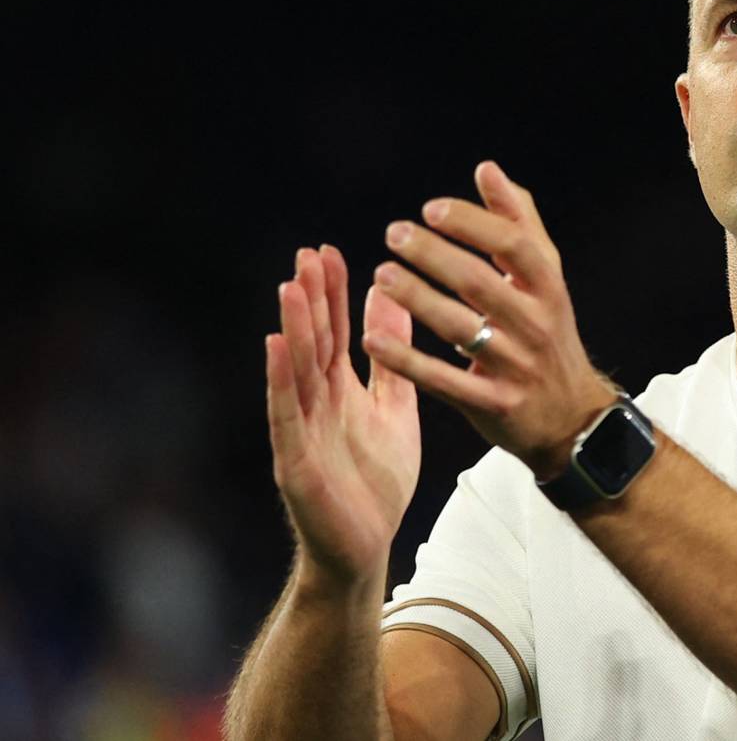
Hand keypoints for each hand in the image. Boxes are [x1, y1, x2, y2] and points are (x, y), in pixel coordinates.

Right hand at [266, 245, 420, 585]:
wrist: (366, 548)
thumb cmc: (377, 481)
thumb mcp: (395, 408)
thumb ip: (393, 359)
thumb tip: (391, 299)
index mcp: (342, 392)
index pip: (335, 332)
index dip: (332, 294)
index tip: (329, 253)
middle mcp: (317, 405)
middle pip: (312, 343)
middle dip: (311, 300)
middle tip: (309, 255)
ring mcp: (302, 431)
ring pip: (297, 373)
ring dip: (293, 330)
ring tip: (291, 288)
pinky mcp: (294, 462)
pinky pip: (287, 416)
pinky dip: (281, 381)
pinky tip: (276, 348)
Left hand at [361, 161, 617, 480]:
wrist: (572, 416)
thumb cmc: (548, 333)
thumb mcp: (545, 278)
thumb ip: (518, 223)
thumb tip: (487, 170)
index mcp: (549, 287)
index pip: (513, 245)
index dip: (471, 224)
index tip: (430, 209)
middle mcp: (536, 324)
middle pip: (481, 283)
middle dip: (434, 255)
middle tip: (394, 234)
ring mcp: (516, 366)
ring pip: (461, 328)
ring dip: (417, 299)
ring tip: (381, 275)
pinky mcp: (494, 405)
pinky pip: (445, 381)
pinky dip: (407, 360)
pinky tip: (373, 338)